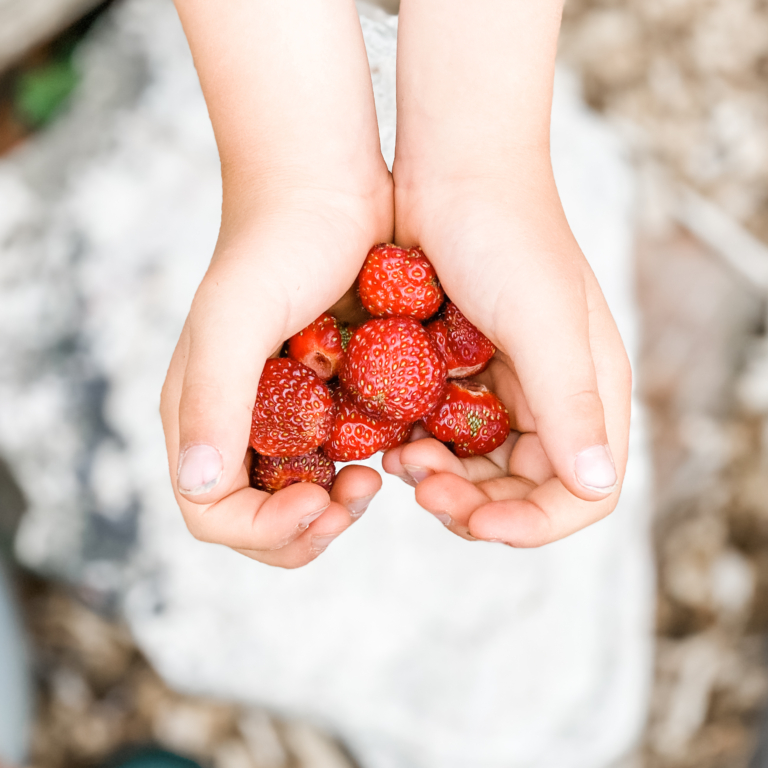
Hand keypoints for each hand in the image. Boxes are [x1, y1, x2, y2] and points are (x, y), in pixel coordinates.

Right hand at [162, 0, 391, 566]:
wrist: (326, 185)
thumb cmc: (277, 241)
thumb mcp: (238, 317)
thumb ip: (214, 400)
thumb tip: (200, 487)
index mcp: (200, 412)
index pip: (213, 510)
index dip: (265, 527)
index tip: (322, 500)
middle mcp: (235, 420)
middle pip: (260, 515)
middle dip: (308, 526)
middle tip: (359, 494)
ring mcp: (284, 409)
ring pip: (303, 494)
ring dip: (339, 505)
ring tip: (374, 477)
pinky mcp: (326, 393)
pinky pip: (338, 454)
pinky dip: (362, 468)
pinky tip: (392, 449)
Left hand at [383, 164, 630, 545]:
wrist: (451, 168)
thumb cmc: (504, 233)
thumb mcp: (542, 321)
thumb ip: (570, 404)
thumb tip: (593, 485)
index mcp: (590, 391)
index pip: (585, 492)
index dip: (535, 523)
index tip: (476, 521)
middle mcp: (554, 396)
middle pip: (524, 491)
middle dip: (474, 504)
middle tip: (421, 485)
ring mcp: (504, 384)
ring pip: (479, 468)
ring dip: (441, 479)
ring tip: (401, 459)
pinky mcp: (460, 371)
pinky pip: (445, 432)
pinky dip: (420, 447)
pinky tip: (392, 439)